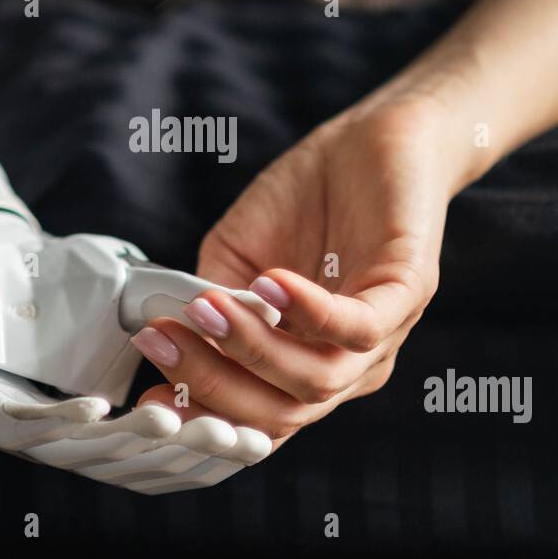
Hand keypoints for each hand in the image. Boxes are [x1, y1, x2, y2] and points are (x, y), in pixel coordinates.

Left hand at [0, 211, 276, 492]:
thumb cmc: (46, 278)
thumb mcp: (129, 292)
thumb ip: (185, 309)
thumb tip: (261, 316)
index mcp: (103, 424)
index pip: (166, 456)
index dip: (212, 453)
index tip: (259, 438)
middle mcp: (62, 440)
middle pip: (133, 466)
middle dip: (186, 451)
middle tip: (235, 434)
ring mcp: (14, 431)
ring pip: (82, 455)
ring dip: (130, 441)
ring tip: (175, 416)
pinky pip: (19, 427)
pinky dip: (61, 421)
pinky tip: (99, 406)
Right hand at [132, 96, 470, 446]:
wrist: (374, 137)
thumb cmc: (306, 200)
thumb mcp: (238, 257)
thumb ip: (212, 300)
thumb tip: (172, 333)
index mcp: (307, 365)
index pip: (259, 421)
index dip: (204, 421)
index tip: (148, 401)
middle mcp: (349, 366)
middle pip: (282, 413)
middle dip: (211, 382)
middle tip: (161, 341)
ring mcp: (385, 335)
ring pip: (316, 380)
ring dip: (250, 349)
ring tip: (204, 311)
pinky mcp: (408, 290)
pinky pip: (358, 324)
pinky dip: (308, 311)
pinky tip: (269, 282)